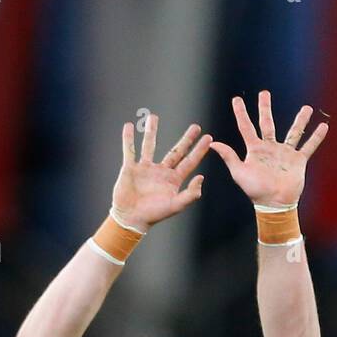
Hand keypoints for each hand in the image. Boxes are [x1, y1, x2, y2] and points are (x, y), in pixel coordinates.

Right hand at [112, 115, 210, 230]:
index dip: (199, 150)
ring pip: (149, 145)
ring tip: (153, 117)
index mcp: (173, 180)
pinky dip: (128, 139)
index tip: (208, 138)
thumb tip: (201, 177)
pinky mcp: (130, 168)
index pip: (190, 162)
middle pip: (176, 151)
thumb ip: (190, 194)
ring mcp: (146, 169)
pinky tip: (128, 126)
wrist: (131, 219)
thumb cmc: (154, 215)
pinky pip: (129, 150)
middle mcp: (161, 172)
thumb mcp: (175, 205)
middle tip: (196, 126)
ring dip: (151, 131)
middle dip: (186, 139)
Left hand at [209, 91, 327, 206]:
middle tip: (264, 93)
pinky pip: (308, 146)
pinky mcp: (298, 161)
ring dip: (300, 120)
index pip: (246, 127)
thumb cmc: (255, 191)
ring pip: (293, 132)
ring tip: (307, 108)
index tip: (236, 100)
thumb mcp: (239, 173)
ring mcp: (285, 153)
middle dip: (265, 108)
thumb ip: (229, 157)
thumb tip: (213, 143)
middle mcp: (270, 148)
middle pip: (267, 123)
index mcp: (255, 150)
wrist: (274, 204)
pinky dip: (316, 137)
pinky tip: (323, 126)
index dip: (240, 113)